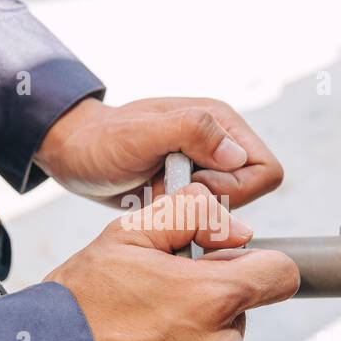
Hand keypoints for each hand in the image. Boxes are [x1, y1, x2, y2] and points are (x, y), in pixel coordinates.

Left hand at [33, 97, 283, 207]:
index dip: (235, 187)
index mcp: (220, 122)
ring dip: (194, 211)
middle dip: (213, 201)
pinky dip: (183, 218)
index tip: (191, 184)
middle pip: (251, 193)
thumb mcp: (142, 133)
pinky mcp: (189, 189)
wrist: (75, 154)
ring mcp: (205, 168)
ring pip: (229, 210)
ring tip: (157, 193)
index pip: (265, 169)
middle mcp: (219, 144)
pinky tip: (154, 203)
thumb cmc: (102, 140)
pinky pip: (206, 218)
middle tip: (170, 192)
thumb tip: (237, 154)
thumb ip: (191, 131)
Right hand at [46, 184, 299, 340]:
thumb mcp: (125, 237)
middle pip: (240, 315)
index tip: (226, 269)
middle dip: (208, 306)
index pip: (280, 274)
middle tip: (154, 307)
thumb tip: (236, 228)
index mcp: (214, 297)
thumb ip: (189, 215)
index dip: (254, 266)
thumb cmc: (77, 306)